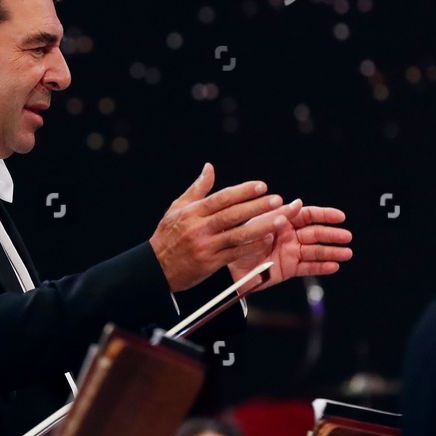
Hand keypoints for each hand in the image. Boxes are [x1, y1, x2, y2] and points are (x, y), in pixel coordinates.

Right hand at [150, 163, 294, 291]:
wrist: (155, 268)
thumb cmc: (167, 236)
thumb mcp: (177, 208)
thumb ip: (197, 189)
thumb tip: (210, 167)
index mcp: (192, 212)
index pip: (221, 198)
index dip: (243, 191)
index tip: (262, 186)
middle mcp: (199, 228)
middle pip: (232, 215)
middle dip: (257, 206)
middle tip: (277, 199)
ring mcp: (205, 246)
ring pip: (238, 235)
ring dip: (261, 227)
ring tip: (280, 220)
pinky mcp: (210, 263)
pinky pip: (235, 254)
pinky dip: (252, 247)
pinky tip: (267, 240)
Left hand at [228, 202, 351, 292]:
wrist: (227, 265)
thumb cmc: (238, 239)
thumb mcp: (258, 223)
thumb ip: (278, 215)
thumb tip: (299, 202)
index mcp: (282, 220)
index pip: (308, 215)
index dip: (325, 215)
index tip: (341, 216)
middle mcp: (289, 235)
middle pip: (315, 233)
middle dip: (332, 234)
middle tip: (347, 237)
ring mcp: (290, 252)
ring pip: (315, 251)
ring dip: (332, 251)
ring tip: (347, 253)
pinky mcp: (288, 269)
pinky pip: (307, 267)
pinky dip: (321, 267)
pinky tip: (334, 266)